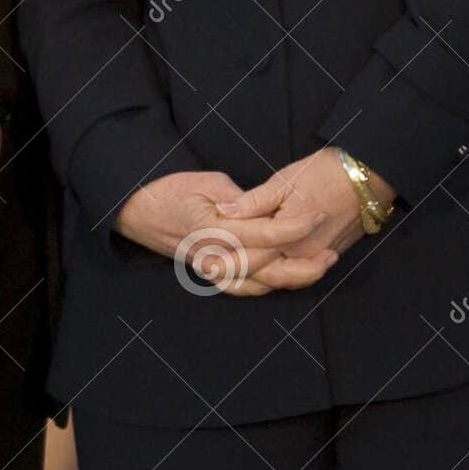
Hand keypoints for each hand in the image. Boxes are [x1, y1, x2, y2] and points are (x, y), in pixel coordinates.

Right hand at [115, 170, 337, 295]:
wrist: (136, 208)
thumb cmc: (170, 189)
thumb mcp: (208, 181)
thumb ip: (241, 199)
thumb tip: (266, 211)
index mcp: (215, 229)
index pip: (266, 233)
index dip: (297, 226)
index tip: (319, 216)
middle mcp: (214, 256)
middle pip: (268, 269)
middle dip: (304, 263)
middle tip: (332, 252)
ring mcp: (210, 270)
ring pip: (259, 285)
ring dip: (292, 280)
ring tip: (319, 267)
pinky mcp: (209, 274)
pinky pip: (243, 288)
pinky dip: (268, 287)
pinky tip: (287, 279)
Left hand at [218, 149, 393, 267]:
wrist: (368, 179)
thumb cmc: (325, 174)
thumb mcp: (285, 181)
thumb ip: (254, 201)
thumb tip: (225, 211)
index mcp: (288, 238)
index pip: (249, 258)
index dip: (224, 260)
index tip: (201, 260)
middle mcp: (301, 256)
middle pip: (262, 277)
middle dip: (234, 276)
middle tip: (206, 269)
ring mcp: (314, 258)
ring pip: (278, 280)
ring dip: (253, 279)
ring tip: (226, 273)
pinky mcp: (323, 255)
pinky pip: (295, 274)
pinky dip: (274, 274)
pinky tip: (259, 266)